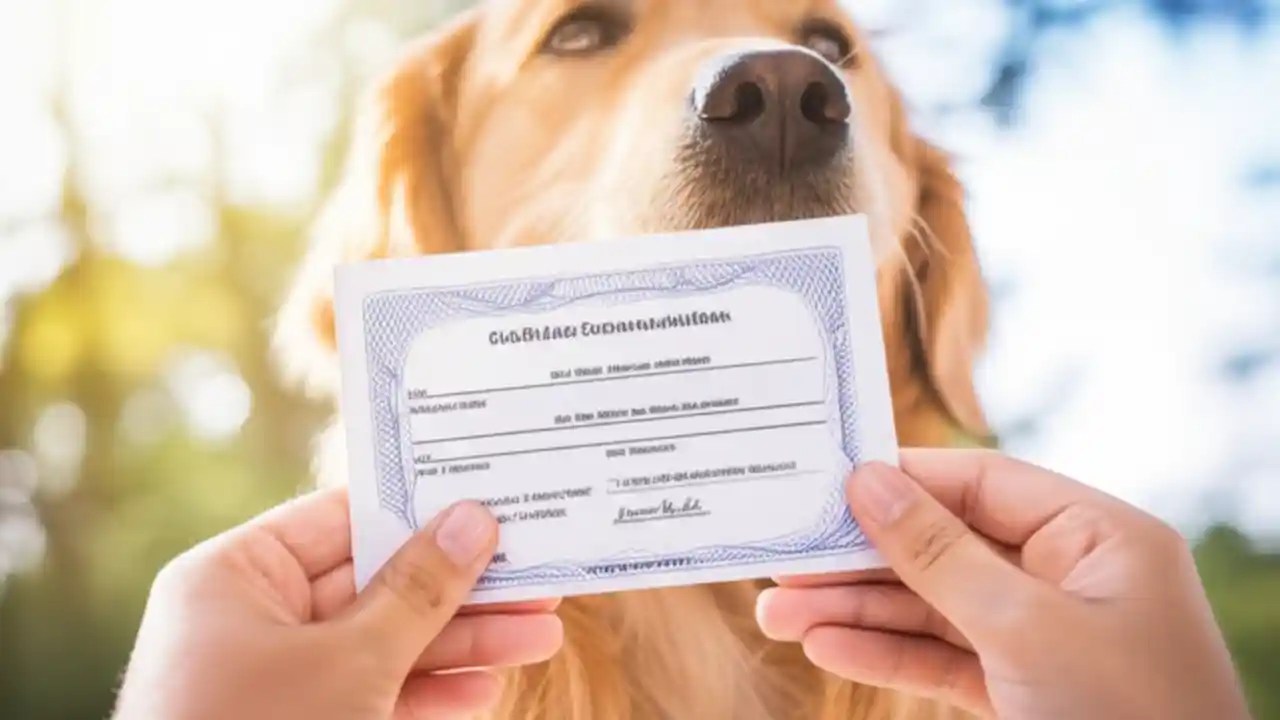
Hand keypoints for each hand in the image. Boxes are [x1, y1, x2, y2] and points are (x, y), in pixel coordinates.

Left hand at [113, 490, 562, 719]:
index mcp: (233, 578)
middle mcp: (250, 621)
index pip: (340, 519)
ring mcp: (275, 681)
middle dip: (461, 590)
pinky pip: (372, 694)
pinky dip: (427, 694)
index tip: (492, 501)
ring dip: (463, 645)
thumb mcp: (351, 661)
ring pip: (385, 644)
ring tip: (542, 635)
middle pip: (376, 584)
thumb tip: (473, 521)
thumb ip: (419, 591)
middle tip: (537, 576)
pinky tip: (485, 690)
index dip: (419, 510)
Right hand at [758, 449, 1250, 719]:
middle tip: (784, 559)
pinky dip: (885, 654)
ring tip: (776, 612)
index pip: (982, 483)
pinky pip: (942, 658)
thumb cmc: (1127, 718)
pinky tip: (826, 646)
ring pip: (932, 607)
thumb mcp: (1025, 627)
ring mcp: (1046, 637)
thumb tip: (868, 483)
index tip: (825, 482)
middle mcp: (1072, 578)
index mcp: (1099, 538)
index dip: (902, 479)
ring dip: (855, 611)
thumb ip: (938, 553)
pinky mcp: (1023, 691)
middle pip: (945, 546)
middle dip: (860, 559)